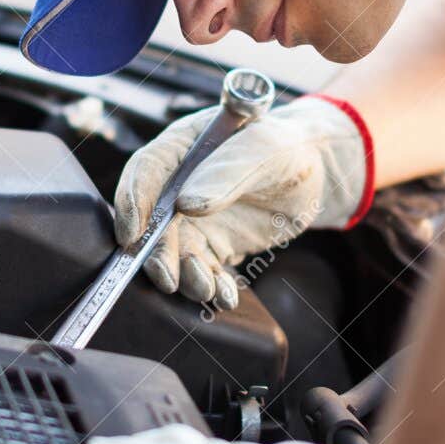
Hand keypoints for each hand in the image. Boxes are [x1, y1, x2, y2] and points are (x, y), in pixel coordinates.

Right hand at [113, 94, 373, 307]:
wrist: (312, 173)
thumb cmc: (286, 148)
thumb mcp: (264, 149)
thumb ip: (226, 172)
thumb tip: (185, 205)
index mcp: (182, 147)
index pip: (145, 171)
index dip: (133, 202)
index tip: (132, 235)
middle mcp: (178, 185)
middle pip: (152, 221)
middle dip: (157, 254)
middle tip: (168, 278)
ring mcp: (193, 218)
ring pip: (176, 253)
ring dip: (185, 276)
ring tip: (207, 289)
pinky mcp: (211, 244)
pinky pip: (202, 270)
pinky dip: (210, 287)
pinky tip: (225, 296)